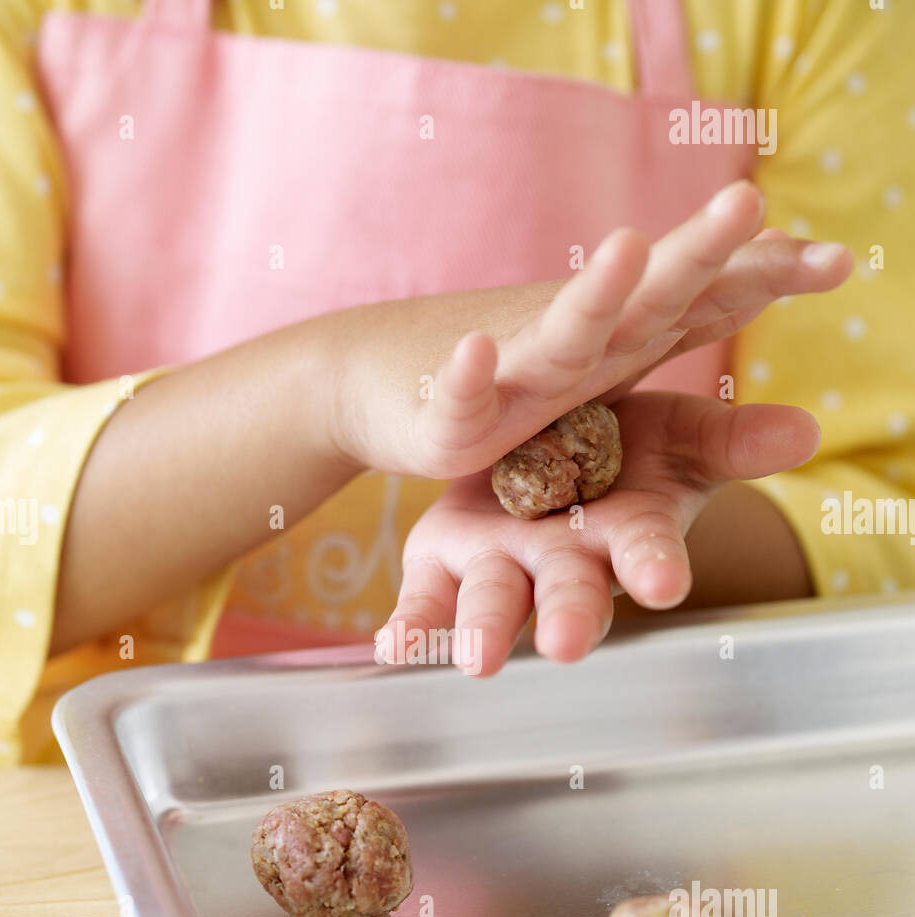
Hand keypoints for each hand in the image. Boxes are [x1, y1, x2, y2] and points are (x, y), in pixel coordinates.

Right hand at [324, 181, 849, 480]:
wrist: (379, 375)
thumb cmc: (513, 367)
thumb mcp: (612, 348)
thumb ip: (694, 308)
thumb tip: (779, 262)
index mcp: (623, 334)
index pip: (707, 297)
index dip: (765, 275)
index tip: (835, 262)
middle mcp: (577, 343)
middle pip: (649, 295)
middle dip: (699, 251)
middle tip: (746, 201)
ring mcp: (514, 373)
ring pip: (561, 333)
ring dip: (595, 292)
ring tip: (629, 249)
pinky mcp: (453, 418)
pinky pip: (463, 397)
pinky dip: (469, 374)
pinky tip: (476, 350)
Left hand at [377, 390, 820, 674]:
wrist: (533, 448)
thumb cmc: (621, 456)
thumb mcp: (676, 437)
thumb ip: (729, 441)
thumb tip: (807, 434)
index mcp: (620, 531)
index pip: (644, 550)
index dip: (653, 563)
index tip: (664, 581)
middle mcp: (561, 559)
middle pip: (570, 592)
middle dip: (573, 616)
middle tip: (570, 643)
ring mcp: (500, 565)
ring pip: (496, 601)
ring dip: (488, 630)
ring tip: (477, 661)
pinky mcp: (442, 563)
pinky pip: (425, 602)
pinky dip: (412, 624)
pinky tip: (394, 649)